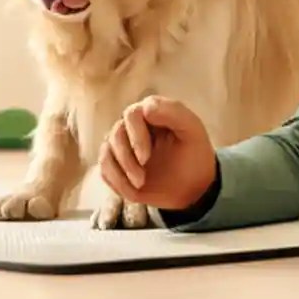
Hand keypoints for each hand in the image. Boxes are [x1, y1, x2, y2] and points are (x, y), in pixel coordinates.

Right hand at [99, 96, 216, 211]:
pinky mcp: (117, 165)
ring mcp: (123, 145)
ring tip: (140, 184)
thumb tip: (146, 108)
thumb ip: (174, 112)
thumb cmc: (194, 155)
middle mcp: (133, 125)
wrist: (192, 186)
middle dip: (127, 159)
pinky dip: (117, 182)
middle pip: (116, 134)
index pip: (132, 115)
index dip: (136, 136)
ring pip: (107, 152)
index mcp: (151, 112)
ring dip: (121, 172)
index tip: (145, 158)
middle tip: (142, 178)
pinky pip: (104, 170)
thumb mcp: (193, 131)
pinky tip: (133, 190)